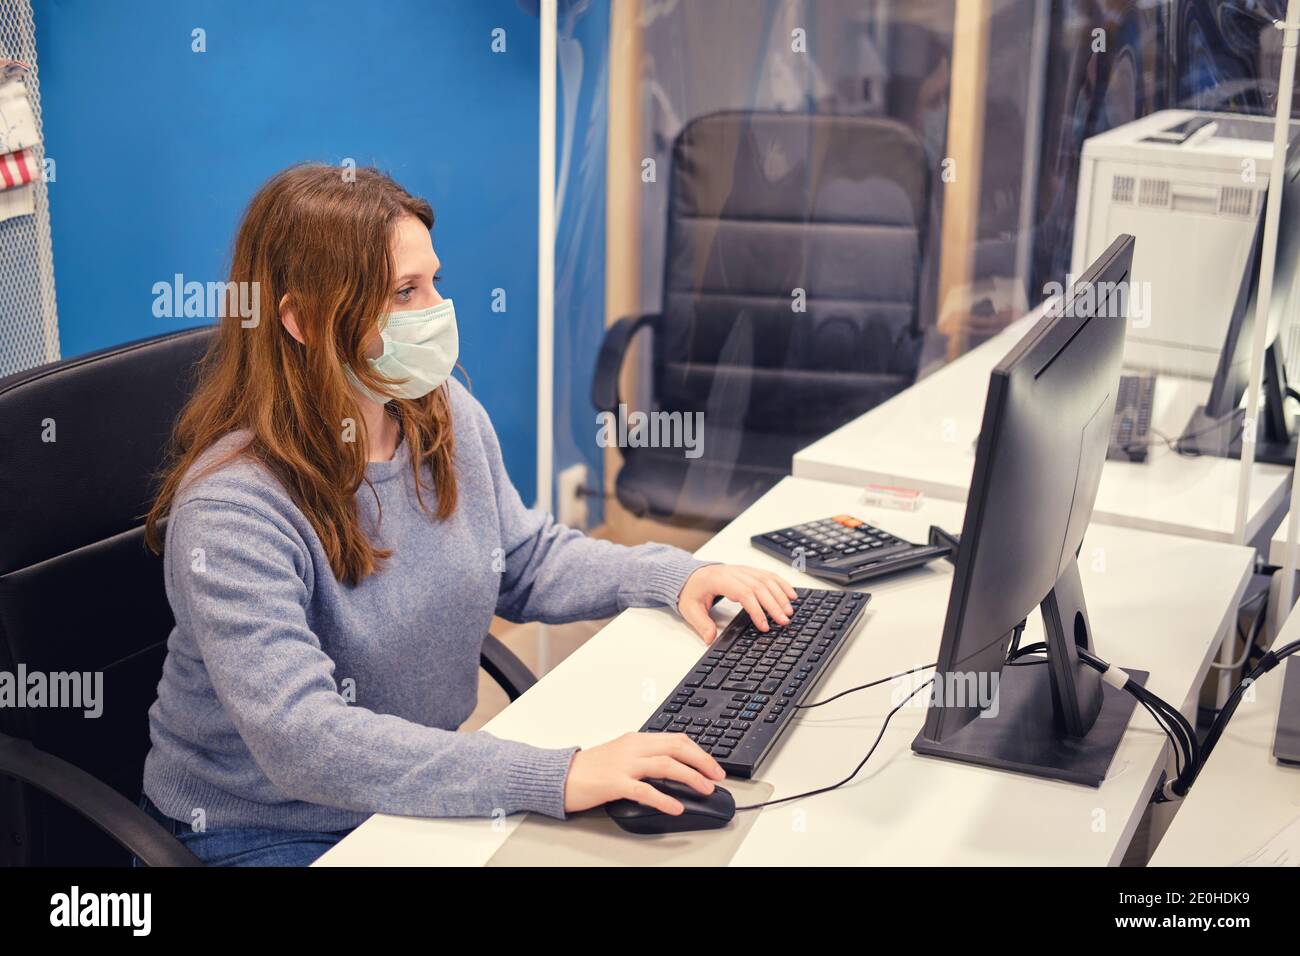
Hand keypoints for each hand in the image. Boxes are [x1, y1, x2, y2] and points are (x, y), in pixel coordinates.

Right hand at [564, 732, 725, 814]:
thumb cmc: (590, 768)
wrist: (560, 775)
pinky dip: (664, 798)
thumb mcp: (622, 754)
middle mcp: (633, 747)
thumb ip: (645, 757)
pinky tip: (676, 807)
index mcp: (636, 739)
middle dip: (702, 761)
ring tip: (705, 789)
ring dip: (690, 776)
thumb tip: (674, 767)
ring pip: (666, 764)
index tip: (713, 765)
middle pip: (676, 747)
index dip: (699, 751)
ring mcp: (624, 764)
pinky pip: (644, 789)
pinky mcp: (614, 782)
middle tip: (717, 776)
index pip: (676, 738)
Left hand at [677, 564, 797, 641]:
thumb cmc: (692, 591)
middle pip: (759, 587)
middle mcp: (734, 572)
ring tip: (789, 612)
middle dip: (774, 605)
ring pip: (767, 580)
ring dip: (780, 595)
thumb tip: (710, 638)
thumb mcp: (690, 609)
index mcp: (719, 579)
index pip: (743, 593)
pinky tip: (791, 595)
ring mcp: (743, 570)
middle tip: (783, 621)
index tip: (764, 626)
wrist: (691, 575)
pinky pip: (768, 575)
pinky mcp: (749, 571)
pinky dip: (781, 584)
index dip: (756, 610)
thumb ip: (701, 624)